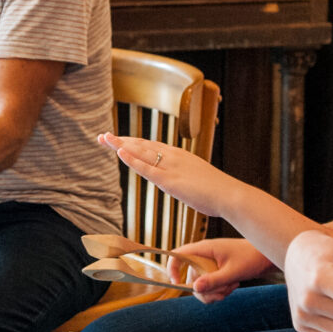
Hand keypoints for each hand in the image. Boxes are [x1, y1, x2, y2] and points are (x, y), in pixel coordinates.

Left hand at [97, 133, 238, 222]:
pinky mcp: (170, 180)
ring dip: (120, 145)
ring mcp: (170, 167)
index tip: (117, 140)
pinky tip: (119, 152)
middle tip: (102, 136)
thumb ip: (183, 177)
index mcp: (178, 155)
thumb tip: (177, 182)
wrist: (230, 195)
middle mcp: (172, 156)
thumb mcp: (195, 179)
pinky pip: (147, 168)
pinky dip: (131, 159)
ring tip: (104, 139)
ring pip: (140, 152)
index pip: (149, 145)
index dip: (131, 142)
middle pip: (141, 145)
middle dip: (120, 140)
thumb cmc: (216, 191)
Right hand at [167, 238, 272, 303]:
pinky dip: (219, 291)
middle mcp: (205, 255)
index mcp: (205, 249)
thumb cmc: (251, 258)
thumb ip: (213, 281)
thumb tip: (194, 289)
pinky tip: (232, 287)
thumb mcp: (232, 272)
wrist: (266, 256)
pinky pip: (210, 285)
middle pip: (190, 277)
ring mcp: (210, 263)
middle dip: (204, 290)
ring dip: (213, 292)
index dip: (172, 268)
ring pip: (201, 284)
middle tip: (220, 293)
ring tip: (230, 289)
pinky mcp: (217, 271)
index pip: (178, 254)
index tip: (176, 284)